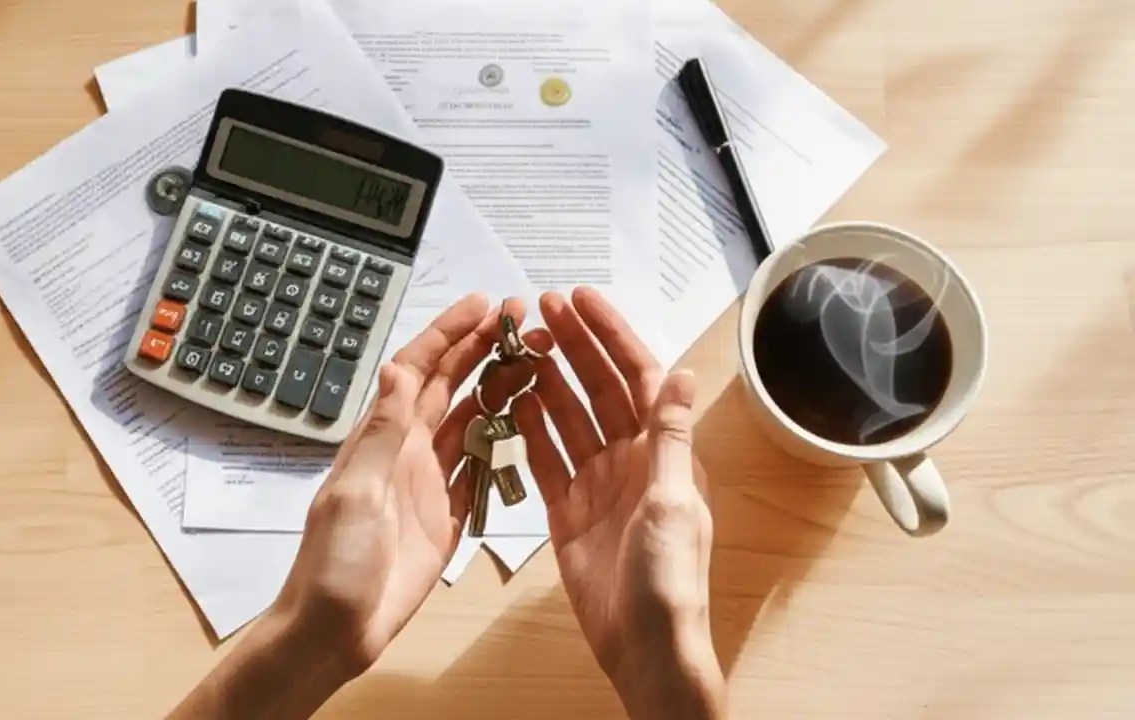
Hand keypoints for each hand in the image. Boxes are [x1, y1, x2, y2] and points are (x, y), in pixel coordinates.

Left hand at [167, 294, 542, 719]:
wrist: (333, 631)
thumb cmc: (333, 564)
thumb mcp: (354, 492)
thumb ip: (382, 433)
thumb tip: (397, 370)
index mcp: (382, 440)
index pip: (418, 372)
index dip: (448, 334)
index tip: (482, 305)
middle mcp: (407, 453)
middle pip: (451, 388)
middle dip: (482, 350)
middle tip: (522, 320)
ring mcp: (429, 484)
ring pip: (471, 423)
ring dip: (499, 390)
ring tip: (536, 362)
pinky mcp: (447, 518)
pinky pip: (481, 472)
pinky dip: (502, 446)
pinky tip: (527, 424)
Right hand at [513, 288, 725, 719]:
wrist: (642, 643)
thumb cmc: (671, 577)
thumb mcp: (674, 498)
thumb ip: (670, 434)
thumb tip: (683, 372)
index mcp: (664, 449)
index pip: (637, 375)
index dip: (611, 335)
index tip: (583, 299)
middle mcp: (631, 458)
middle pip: (599, 387)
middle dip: (574, 346)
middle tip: (544, 308)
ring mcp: (597, 482)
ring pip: (568, 418)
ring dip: (548, 382)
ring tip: (523, 347)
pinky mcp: (567, 510)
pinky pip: (545, 461)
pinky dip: (530, 431)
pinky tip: (513, 403)